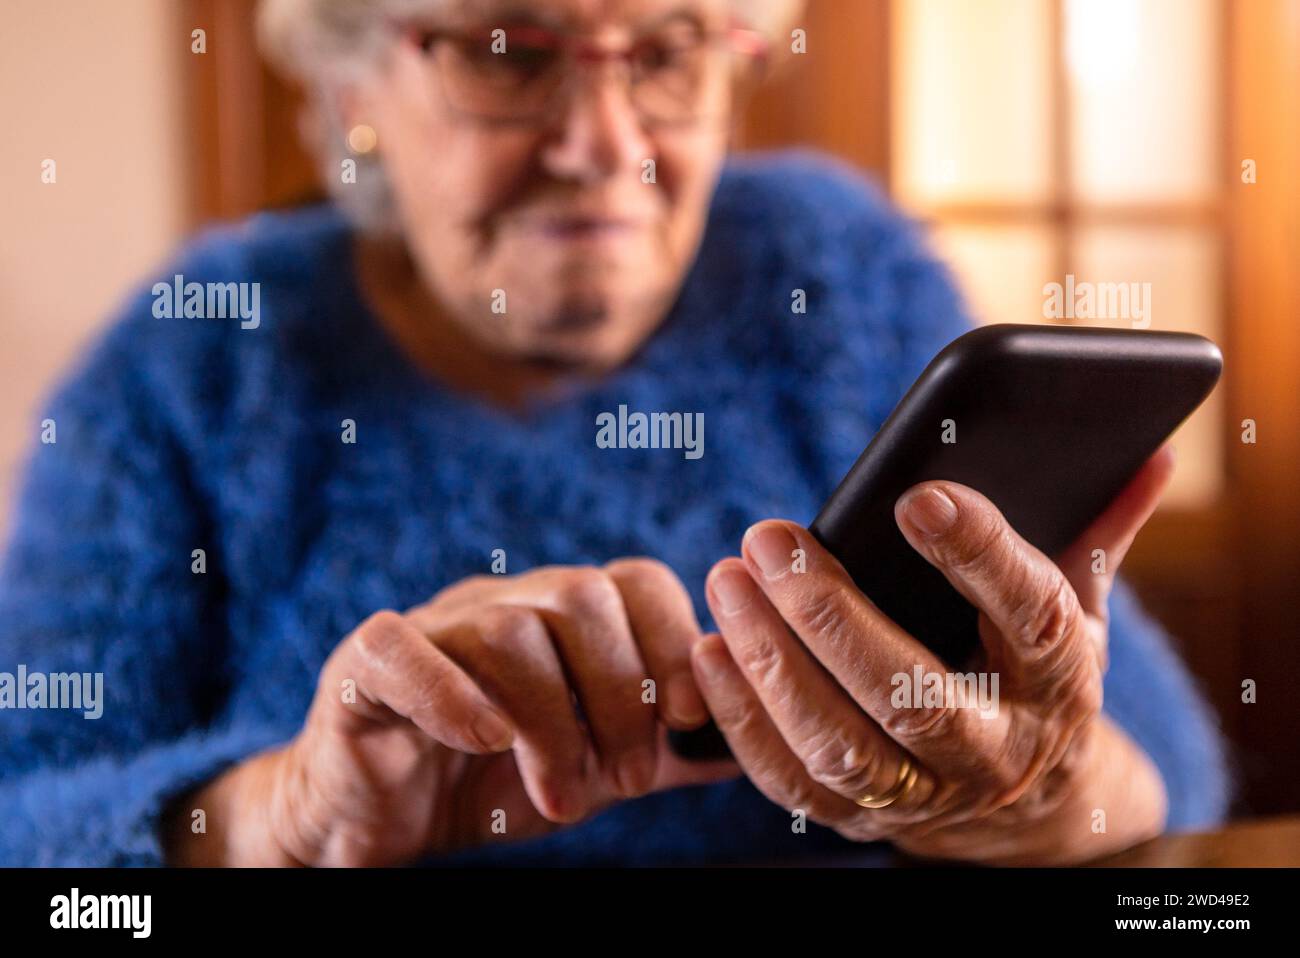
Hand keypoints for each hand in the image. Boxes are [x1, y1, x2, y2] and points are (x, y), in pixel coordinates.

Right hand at [165, 560, 735, 865]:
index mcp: (558, 615)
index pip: (632, 580)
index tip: (685, 716)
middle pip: (579, 598)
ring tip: (565, 798)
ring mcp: (432, 628)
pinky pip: (403, 650)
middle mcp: (500, 604)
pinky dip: (450, 693)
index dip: (671, 637)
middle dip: (618, 696)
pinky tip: (488, 741)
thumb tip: (739, 746)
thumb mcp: (591, 766)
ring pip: (507, 631)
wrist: (382, 820)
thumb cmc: (490, 782)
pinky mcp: (365, 667)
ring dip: (550, 723)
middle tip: (628, 780)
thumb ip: (658, 752)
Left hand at [694, 447, 1176, 864]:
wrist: (1031, 805)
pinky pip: (793, 782)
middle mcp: (995, 746)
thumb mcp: (1079, 608)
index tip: (918, 495)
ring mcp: (926, 794)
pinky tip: (710, 649)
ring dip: (771, 663)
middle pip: (908, 690)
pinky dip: (743, 720)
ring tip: (727, 580)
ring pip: (840, 743)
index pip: (1027, 611)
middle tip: (767, 537)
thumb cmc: (1036, 673)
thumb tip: (1147, 454)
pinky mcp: (864, 820)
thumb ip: (1097, 531)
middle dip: (829, 612)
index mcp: (1057, 677)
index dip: (978, 552)